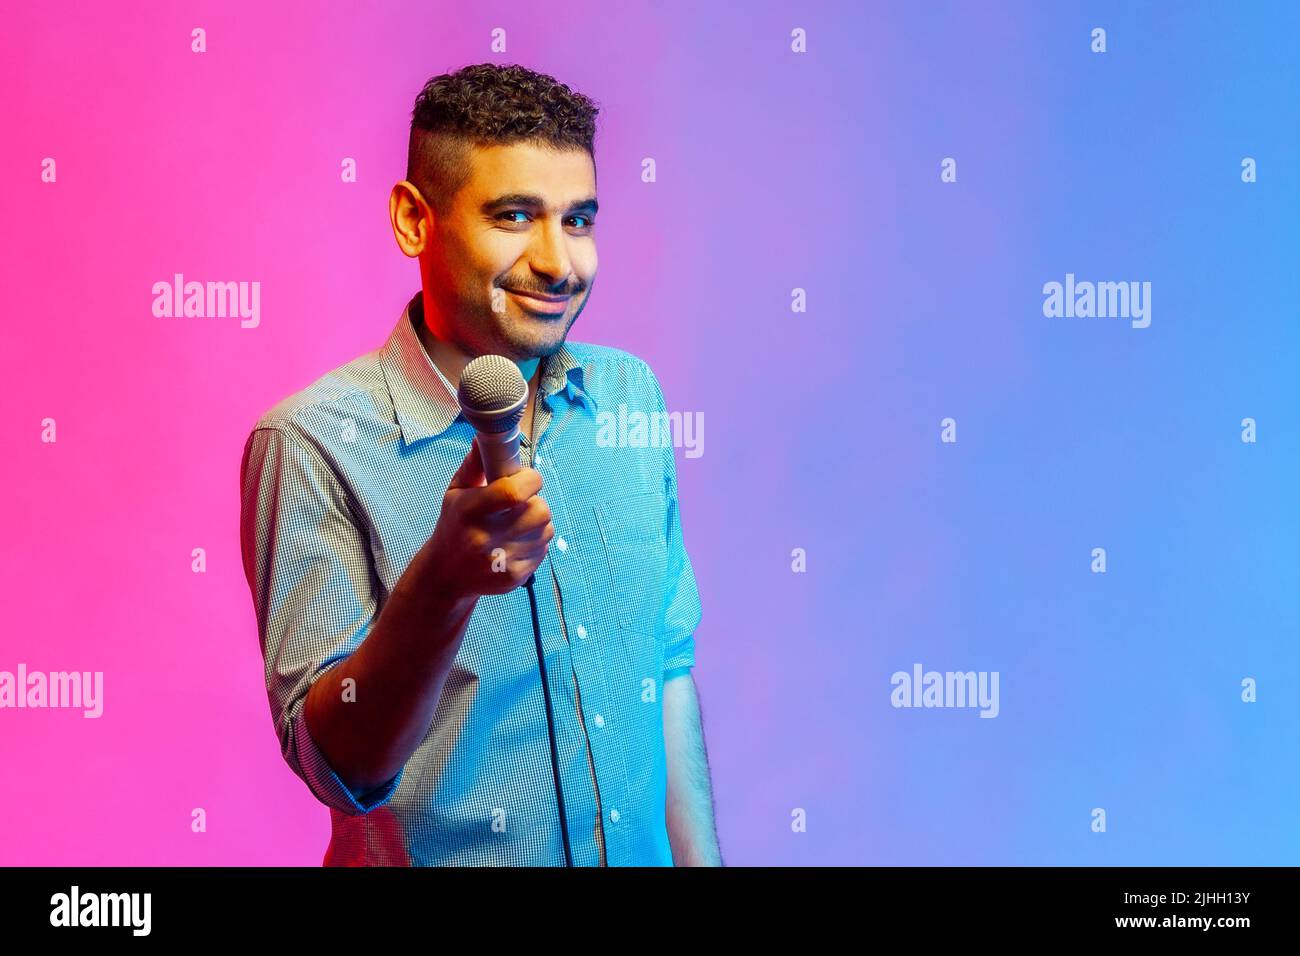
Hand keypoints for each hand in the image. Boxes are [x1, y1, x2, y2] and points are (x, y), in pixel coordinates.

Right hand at [421, 437, 554, 598]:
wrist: (447, 575)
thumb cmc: (454, 525)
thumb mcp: (456, 492)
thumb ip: (475, 464)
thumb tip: (486, 436)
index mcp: (469, 511)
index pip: (514, 492)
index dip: (530, 479)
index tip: (527, 478)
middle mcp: (485, 539)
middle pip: (539, 511)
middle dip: (536, 501)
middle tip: (522, 503)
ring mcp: (502, 561)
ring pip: (546, 529)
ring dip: (537, 522)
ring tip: (517, 523)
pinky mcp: (515, 577)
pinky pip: (544, 549)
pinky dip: (536, 542)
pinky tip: (515, 542)